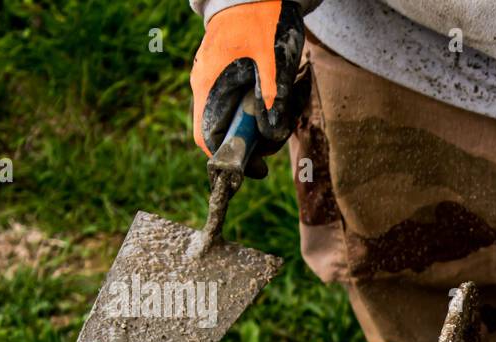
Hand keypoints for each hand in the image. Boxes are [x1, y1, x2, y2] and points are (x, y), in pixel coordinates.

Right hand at [190, 0, 305, 175]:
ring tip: (289, 102)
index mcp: (210, 86)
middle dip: (258, 140)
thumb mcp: (275, 61)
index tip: (261, 168)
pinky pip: (244, 103)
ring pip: (238, 119)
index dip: (233, 160)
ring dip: (266, 122)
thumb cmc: (264, 19)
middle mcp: (207, 87)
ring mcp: (216, 81)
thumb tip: (269, 135)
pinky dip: (265, 106)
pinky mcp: (228, 76)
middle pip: (227, 133)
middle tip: (284, 128)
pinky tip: (283, 92)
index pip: (209, 140)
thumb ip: (273, 99)